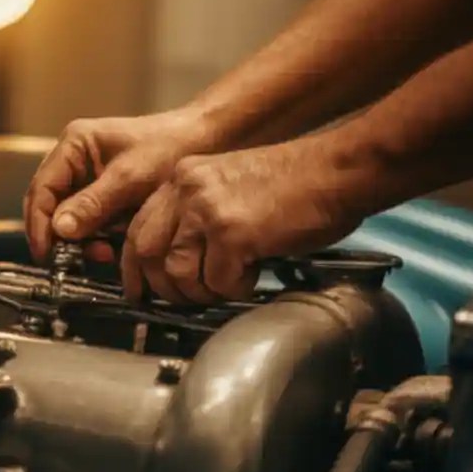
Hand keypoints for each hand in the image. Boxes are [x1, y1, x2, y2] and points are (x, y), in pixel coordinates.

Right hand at [23, 109, 217, 263]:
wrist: (205, 141)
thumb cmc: (171, 146)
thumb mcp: (130, 178)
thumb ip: (93, 204)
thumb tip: (60, 229)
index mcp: (74, 145)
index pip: (41, 189)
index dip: (39, 224)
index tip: (46, 253)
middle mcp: (75, 160)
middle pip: (49, 205)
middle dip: (60, 235)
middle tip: (70, 260)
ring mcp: (88, 178)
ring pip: (68, 218)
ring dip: (80, 240)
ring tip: (102, 252)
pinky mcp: (104, 195)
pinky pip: (88, 222)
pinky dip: (95, 238)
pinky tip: (111, 245)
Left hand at [122, 141, 364, 303]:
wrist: (338, 170)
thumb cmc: (295, 184)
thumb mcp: (228, 187)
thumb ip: (196, 216)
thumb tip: (176, 264)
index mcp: (182, 178)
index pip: (136, 229)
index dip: (134, 268)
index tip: (139, 291)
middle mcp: (186, 189)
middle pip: (146, 253)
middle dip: (164, 288)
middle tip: (187, 301)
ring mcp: (207, 209)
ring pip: (178, 272)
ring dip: (201, 292)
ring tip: (227, 286)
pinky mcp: (233, 231)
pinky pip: (218, 280)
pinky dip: (235, 288)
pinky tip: (253, 275)